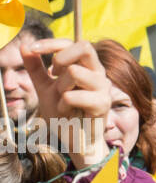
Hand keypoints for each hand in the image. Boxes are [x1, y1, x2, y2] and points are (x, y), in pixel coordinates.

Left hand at [22, 38, 111, 167]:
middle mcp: (98, 72)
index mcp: (86, 66)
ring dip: (60, 88)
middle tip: (54, 75)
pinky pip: (72, 96)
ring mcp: (103, 87)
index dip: (51, 43)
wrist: (75, 139)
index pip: (73, 43)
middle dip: (61, 58)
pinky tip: (67, 112)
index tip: (32, 48)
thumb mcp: (45, 88)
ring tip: (62, 101)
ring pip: (74, 72)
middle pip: (84, 47)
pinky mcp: (103, 103)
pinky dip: (62, 105)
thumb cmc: (64, 113)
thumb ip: (36, 68)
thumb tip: (25, 46)